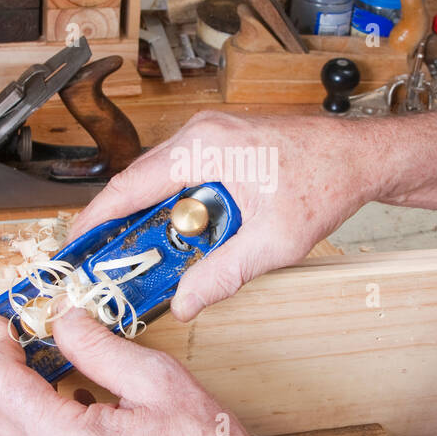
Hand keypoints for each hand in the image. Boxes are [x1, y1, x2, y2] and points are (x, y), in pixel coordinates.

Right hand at [67, 111, 380, 320]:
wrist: (362, 157)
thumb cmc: (325, 183)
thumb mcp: (272, 241)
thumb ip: (222, 274)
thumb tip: (184, 301)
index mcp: (203, 147)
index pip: (129, 185)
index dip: (96, 217)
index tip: (75, 244)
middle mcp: (200, 134)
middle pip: (140, 182)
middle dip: (119, 223)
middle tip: (103, 260)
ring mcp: (212, 135)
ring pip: (161, 180)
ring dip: (150, 216)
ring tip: (139, 256)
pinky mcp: (223, 144)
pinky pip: (183, 175)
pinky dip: (174, 206)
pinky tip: (180, 237)